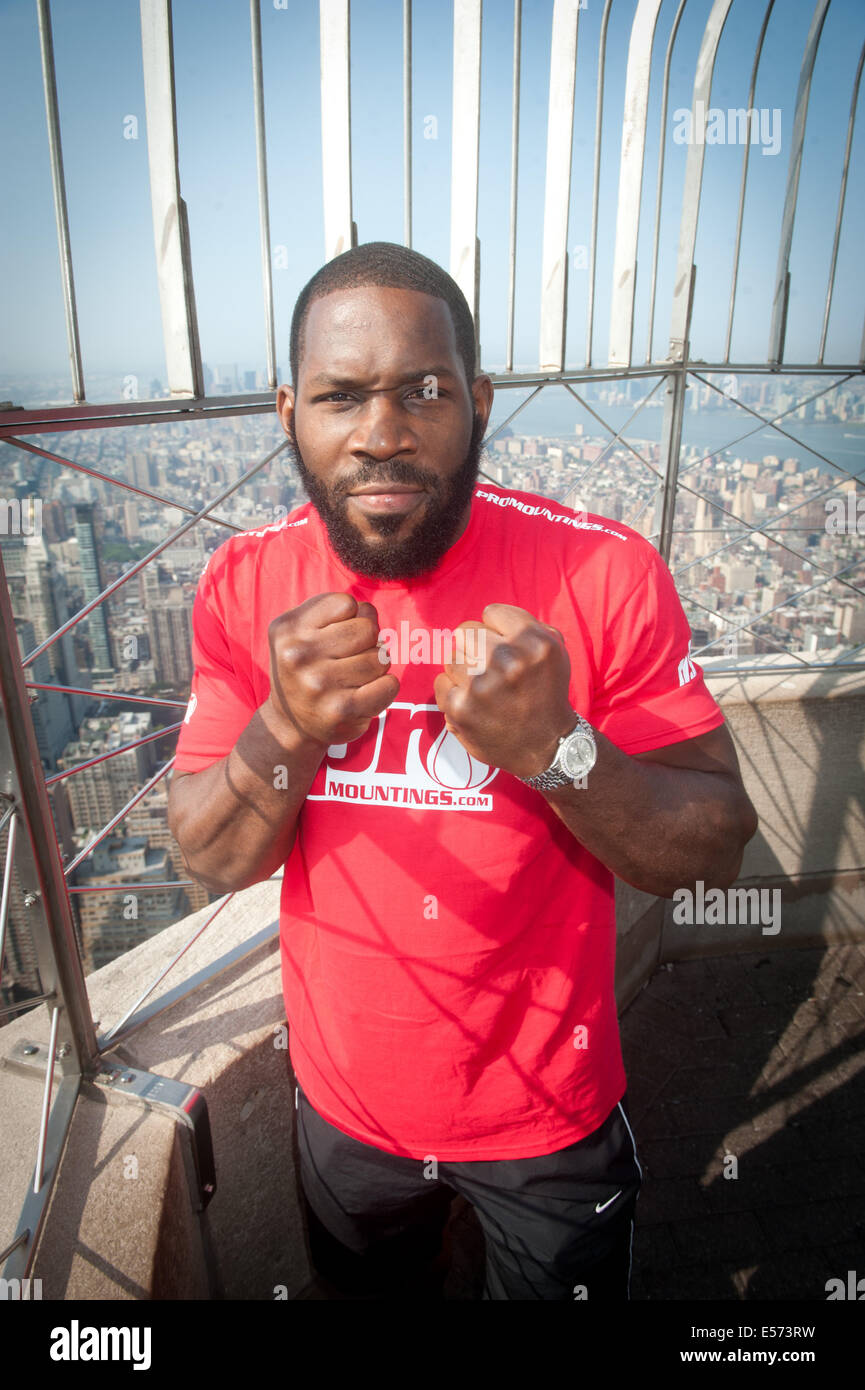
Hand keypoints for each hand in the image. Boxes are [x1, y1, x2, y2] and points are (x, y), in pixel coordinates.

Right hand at [265, 592, 398, 746]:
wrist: (289, 722)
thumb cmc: (305, 666)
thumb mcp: (302, 630)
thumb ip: (335, 611)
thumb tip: (370, 613)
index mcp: (288, 629)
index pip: (347, 604)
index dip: (352, 616)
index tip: (338, 634)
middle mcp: (299, 656)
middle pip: (368, 629)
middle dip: (368, 641)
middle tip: (351, 657)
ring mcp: (320, 684)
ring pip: (380, 658)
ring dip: (376, 665)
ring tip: (354, 676)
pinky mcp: (341, 710)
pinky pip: (389, 685)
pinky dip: (386, 686)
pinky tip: (366, 692)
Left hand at [433, 603, 574, 778]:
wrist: (548, 745)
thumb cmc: (546, 692)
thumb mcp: (553, 649)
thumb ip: (524, 624)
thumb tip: (487, 615)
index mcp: (534, 642)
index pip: (491, 613)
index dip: (496, 631)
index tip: (505, 649)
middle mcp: (508, 660)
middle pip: (465, 632)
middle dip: (475, 648)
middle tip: (490, 669)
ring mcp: (482, 685)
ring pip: (451, 657)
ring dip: (463, 671)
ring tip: (484, 689)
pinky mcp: (461, 708)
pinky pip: (440, 682)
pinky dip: (451, 692)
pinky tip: (471, 703)